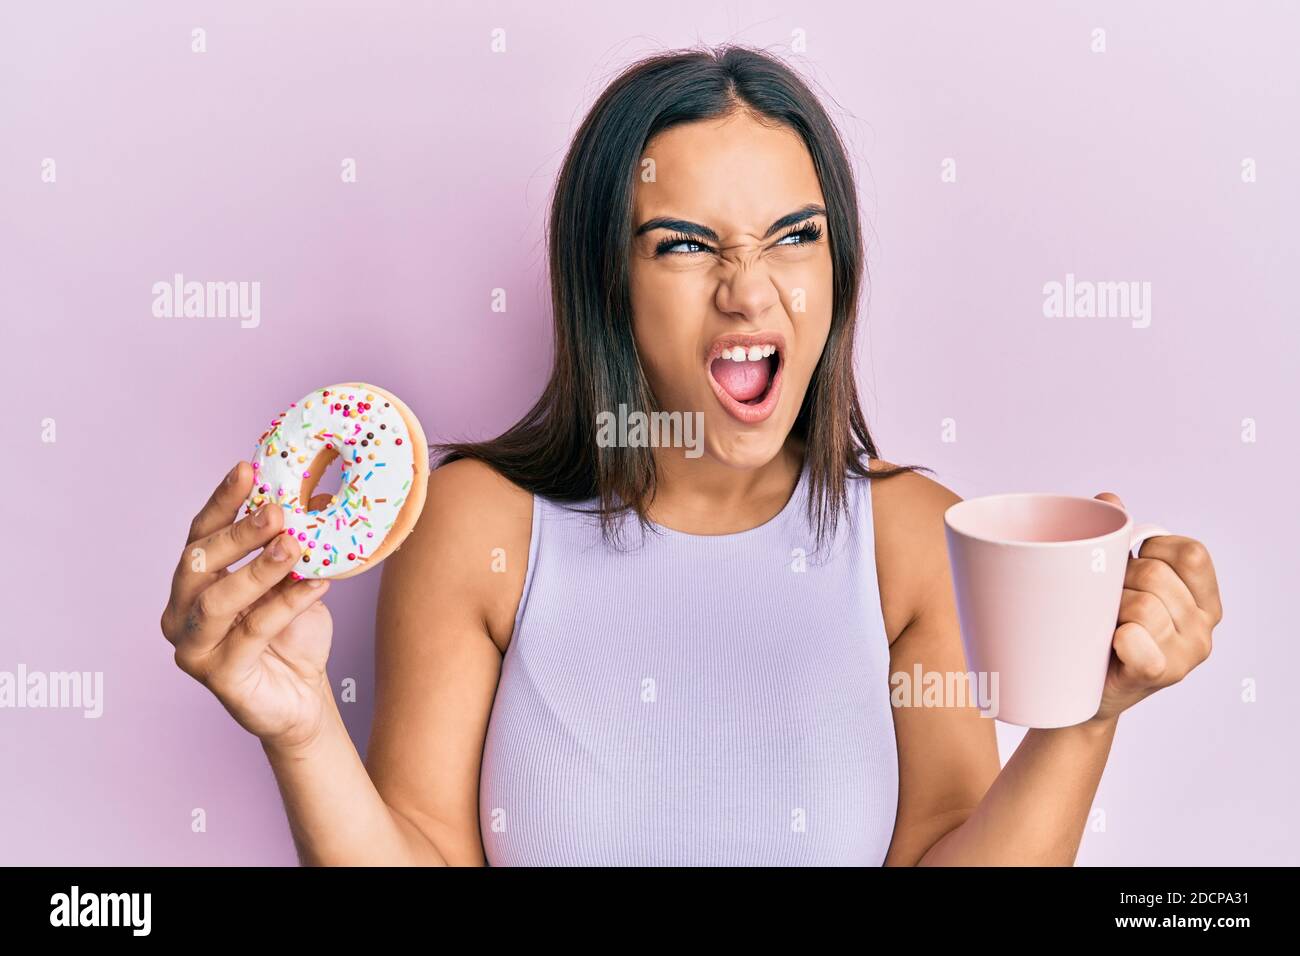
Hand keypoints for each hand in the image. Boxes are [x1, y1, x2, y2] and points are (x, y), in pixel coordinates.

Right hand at [160, 461, 336, 751]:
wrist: (303, 696)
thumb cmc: (290, 635)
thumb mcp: (290, 580)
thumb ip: (288, 546)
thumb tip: (315, 493)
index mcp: (192, 583)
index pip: (201, 534)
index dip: (223, 500)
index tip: (248, 468)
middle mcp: (181, 613)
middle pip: (199, 563)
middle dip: (238, 533)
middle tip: (277, 511)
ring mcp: (193, 648)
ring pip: (217, 601)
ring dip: (258, 569)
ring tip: (295, 546)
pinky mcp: (219, 678)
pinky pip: (252, 633)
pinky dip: (286, 605)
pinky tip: (317, 585)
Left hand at [1086, 492, 1223, 725]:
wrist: (1079, 693)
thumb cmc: (1099, 631)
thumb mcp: (1116, 583)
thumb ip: (1118, 540)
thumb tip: (1109, 499)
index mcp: (1203, 599)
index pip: (1190, 552)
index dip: (1151, 549)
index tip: (1128, 566)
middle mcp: (1204, 626)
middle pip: (1156, 575)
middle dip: (1118, 581)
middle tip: (1104, 604)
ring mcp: (1187, 654)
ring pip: (1142, 604)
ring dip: (1110, 609)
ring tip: (1101, 626)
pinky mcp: (1161, 674)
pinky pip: (1137, 638)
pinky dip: (1119, 636)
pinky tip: (1111, 643)